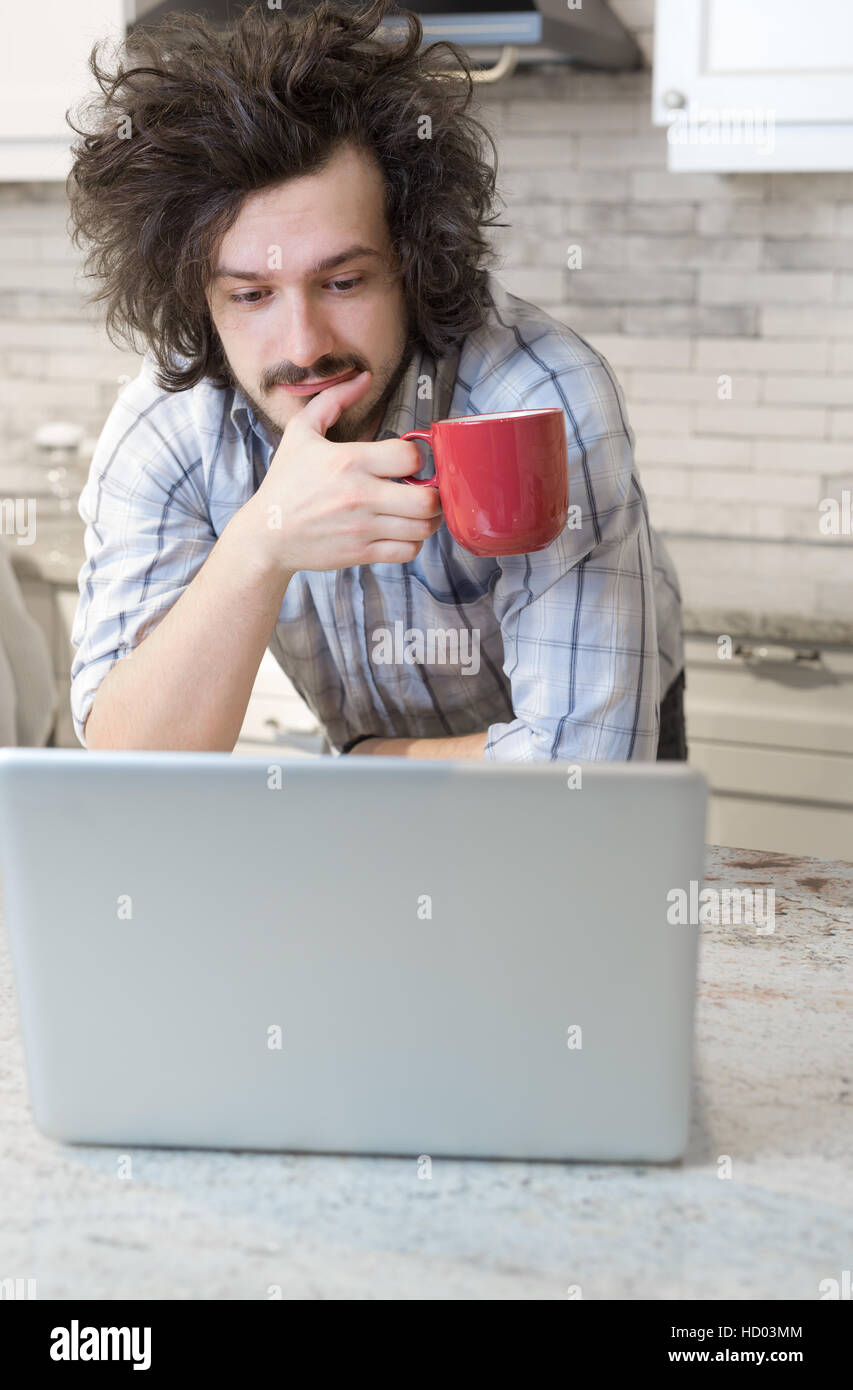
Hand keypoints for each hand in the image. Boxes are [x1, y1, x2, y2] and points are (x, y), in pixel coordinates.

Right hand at [243, 370, 441, 576]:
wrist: (267, 533)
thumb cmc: (286, 481)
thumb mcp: (301, 432)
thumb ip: (333, 400)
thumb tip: (364, 377)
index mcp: (349, 461)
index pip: (410, 457)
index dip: (420, 457)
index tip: (411, 462)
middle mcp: (360, 495)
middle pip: (427, 499)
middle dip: (435, 493)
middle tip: (427, 489)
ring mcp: (362, 527)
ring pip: (422, 527)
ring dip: (429, 519)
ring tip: (419, 511)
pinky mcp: (361, 553)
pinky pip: (407, 552)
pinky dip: (413, 543)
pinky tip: (403, 531)